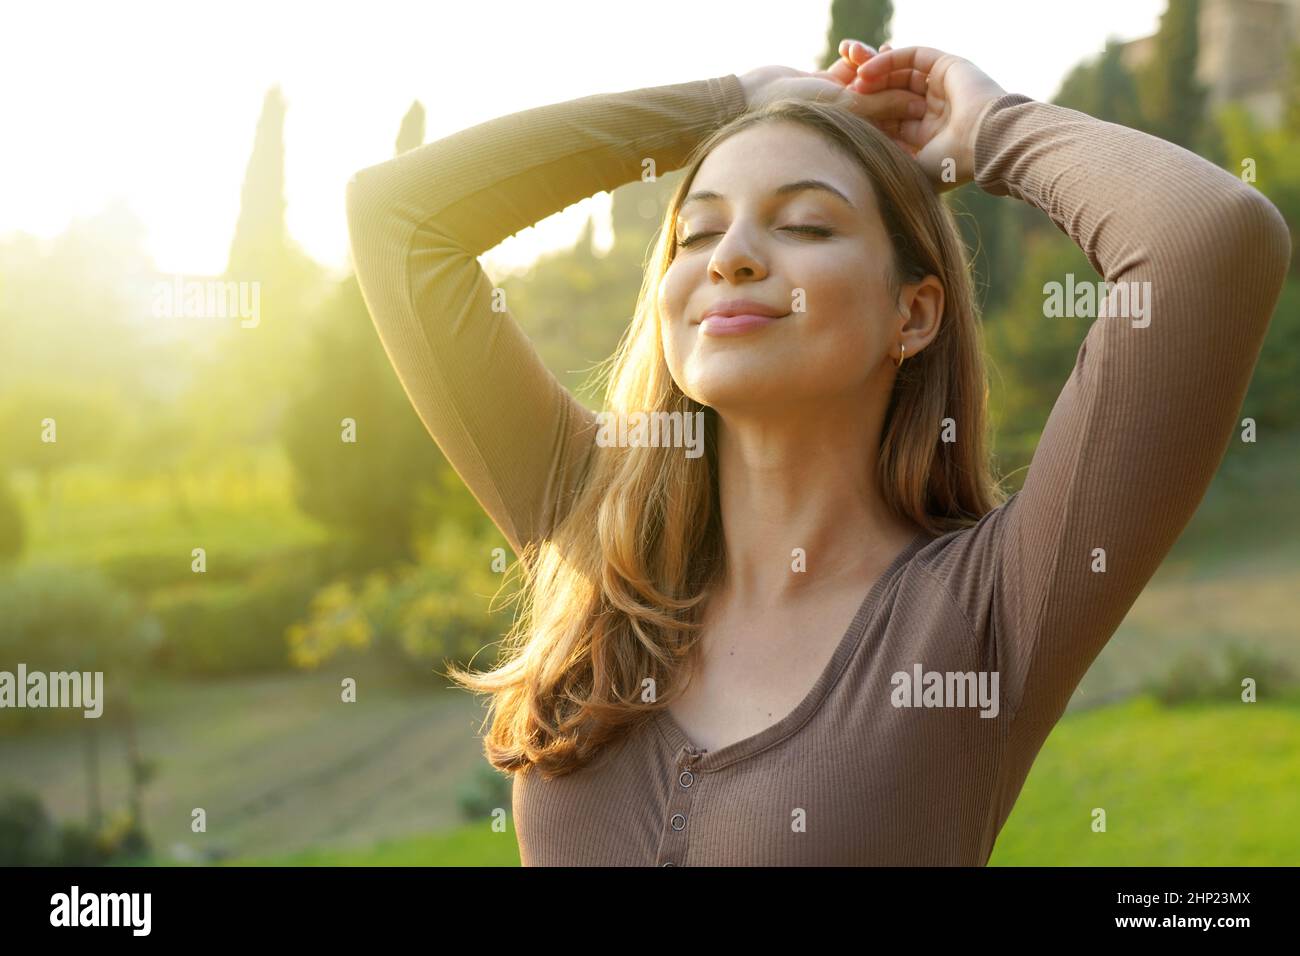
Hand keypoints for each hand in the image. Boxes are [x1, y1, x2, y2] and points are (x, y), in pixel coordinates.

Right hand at [739, 40, 925, 136]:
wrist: (753, 99)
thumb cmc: (799, 110)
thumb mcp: (847, 106)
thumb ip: (882, 105)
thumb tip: (917, 106)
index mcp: (858, 138)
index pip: (896, 120)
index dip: (910, 100)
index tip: (923, 86)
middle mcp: (851, 123)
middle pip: (885, 96)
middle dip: (892, 76)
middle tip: (901, 59)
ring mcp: (839, 102)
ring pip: (869, 79)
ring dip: (872, 62)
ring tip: (870, 50)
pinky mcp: (826, 84)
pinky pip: (850, 68)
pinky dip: (854, 57)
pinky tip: (849, 48)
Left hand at [849, 45, 1006, 191]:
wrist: (986, 144)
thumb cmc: (951, 166)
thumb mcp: (912, 171)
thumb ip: (889, 166)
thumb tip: (857, 175)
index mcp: (927, 136)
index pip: (889, 121)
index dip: (867, 118)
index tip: (843, 120)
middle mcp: (933, 109)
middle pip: (892, 94)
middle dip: (867, 94)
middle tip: (841, 96)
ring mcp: (941, 86)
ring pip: (899, 74)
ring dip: (874, 75)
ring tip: (852, 84)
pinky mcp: (947, 65)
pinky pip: (911, 57)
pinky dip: (888, 61)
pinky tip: (866, 72)